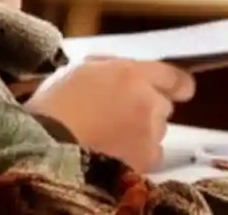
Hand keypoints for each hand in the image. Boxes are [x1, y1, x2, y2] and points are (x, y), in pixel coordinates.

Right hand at [24, 58, 194, 171]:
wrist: (48, 145)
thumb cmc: (55, 104)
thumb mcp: (79, 69)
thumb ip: (109, 68)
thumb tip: (122, 72)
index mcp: (131, 73)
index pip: (173, 76)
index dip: (177, 84)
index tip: (179, 89)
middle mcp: (148, 101)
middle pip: (163, 104)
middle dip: (147, 108)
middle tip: (119, 115)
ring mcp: (149, 132)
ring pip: (157, 130)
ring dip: (142, 131)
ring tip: (111, 136)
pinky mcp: (146, 159)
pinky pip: (153, 154)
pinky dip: (140, 154)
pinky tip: (117, 152)